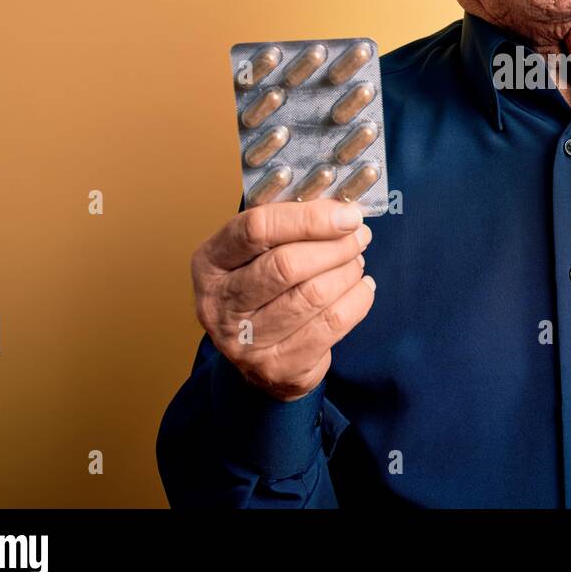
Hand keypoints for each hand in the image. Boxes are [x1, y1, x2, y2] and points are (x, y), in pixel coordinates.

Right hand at [190, 197, 375, 401]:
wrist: (258, 358)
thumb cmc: (262, 289)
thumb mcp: (258, 252)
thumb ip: (289, 225)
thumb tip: (341, 205)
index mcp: (209, 263)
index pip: (256, 228)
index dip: (308, 217)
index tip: (346, 214)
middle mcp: (218, 304)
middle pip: (286, 265)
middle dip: (334, 246)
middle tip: (359, 236)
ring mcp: (244, 341)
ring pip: (312, 295)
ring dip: (347, 271)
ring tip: (356, 261)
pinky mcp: (277, 366)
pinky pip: (331, 324)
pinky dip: (357, 299)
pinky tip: (361, 287)